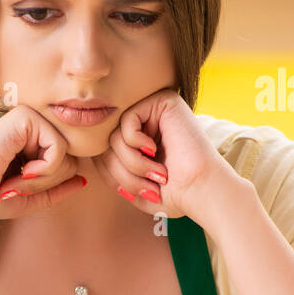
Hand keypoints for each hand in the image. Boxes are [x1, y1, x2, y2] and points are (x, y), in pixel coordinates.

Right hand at [0, 104, 87, 220]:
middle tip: (17, 186)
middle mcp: (30, 125)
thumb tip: (84, 180)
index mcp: (28, 140)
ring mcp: (28, 118)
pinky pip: (59, 148)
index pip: (65, 162)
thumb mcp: (28, 197)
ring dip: (45, 178)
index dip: (49, 185)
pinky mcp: (26, 118)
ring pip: (67, 153)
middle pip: (70, 157)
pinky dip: (44, 169)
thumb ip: (56, 189)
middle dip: (48, 182)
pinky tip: (21, 170)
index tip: (18, 188)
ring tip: (16, 180)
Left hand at [91, 88, 235, 220]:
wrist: (202, 191)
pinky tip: (155, 150)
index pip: (104, 153)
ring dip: (131, 162)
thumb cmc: (174, 193)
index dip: (111, 175)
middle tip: (147, 186)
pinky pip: (126, 120)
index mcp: (142, 140)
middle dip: (121, 172)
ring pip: (114, 135)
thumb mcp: (134, 187)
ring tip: (156, 173)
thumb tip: (91, 157)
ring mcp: (155, 110)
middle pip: (106, 144)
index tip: (135, 192)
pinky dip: (135, 143)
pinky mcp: (163, 101)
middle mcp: (148, 122)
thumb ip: (111, 169)